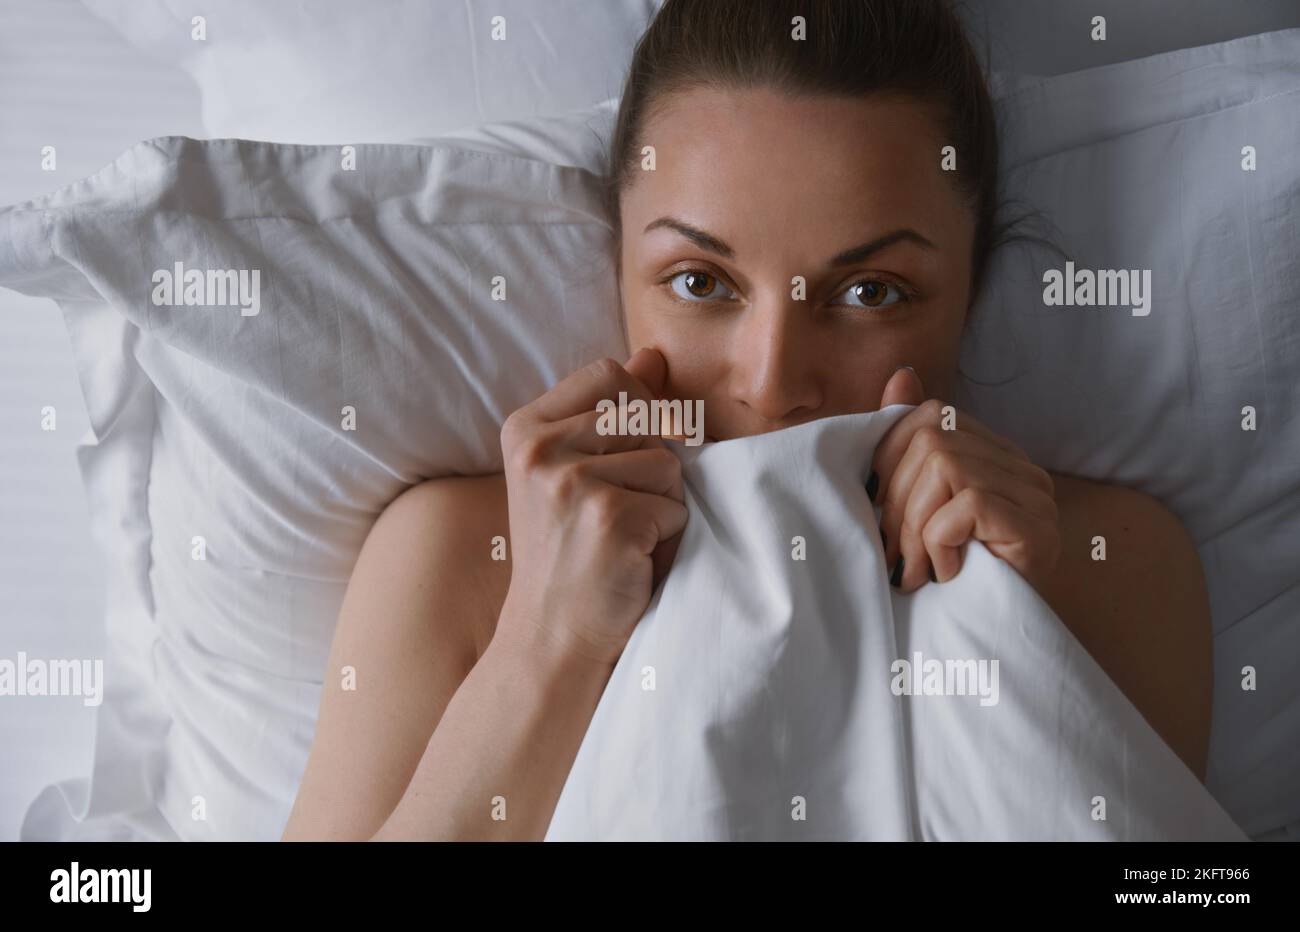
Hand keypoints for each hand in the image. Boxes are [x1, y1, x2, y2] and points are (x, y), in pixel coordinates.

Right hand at [497, 348, 688, 665]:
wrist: (550, 639)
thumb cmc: (572, 555)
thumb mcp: (576, 473)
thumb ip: (611, 412)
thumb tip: (652, 355)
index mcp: (525, 427)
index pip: (610, 374)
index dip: (639, 410)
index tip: (624, 459)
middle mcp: (538, 447)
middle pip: (646, 416)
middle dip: (651, 465)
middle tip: (615, 513)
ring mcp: (570, 481)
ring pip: (668, 463)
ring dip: (661, 506)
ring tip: (621, 539)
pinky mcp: (607, 516)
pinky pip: (675, 506)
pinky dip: (666, 537)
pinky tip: (628, 560)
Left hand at [870, 367, 1059, 594]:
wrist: (1002, 644)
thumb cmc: (954, 579)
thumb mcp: (918, 511)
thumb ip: (907, 448)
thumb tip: (901, 375)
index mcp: (991, 454)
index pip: (930, 417)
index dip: (889, 457)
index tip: (875, 510)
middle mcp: (1020, 466)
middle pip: (931, 442)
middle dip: (894, 502)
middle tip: (891, 554)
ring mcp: (1034, 494)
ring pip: (944, 468)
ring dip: (913, 529)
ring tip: (912, 572)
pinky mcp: (1036, 525)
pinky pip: (967, 504)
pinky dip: (940, 542)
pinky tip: (943, 574)